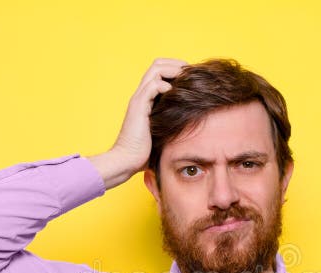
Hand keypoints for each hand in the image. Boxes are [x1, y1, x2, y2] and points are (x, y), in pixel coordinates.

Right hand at [86, 57, 187, 189]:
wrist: (127, 161)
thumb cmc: (145, 152)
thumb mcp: (163, 132)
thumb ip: (172, 122)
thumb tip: (193, 122)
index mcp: (146, 99)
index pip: (159, 71)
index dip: (176, 69)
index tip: (191, 77)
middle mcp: (141, 95)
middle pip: (157, 64)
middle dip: (176, 64)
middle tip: (191, 73)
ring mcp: (139, 100)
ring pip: (155, 70)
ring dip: (173, 70)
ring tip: (186, 79)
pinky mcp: (138, 107)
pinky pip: (152, 86)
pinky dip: (165, 86)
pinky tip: (175, 95)